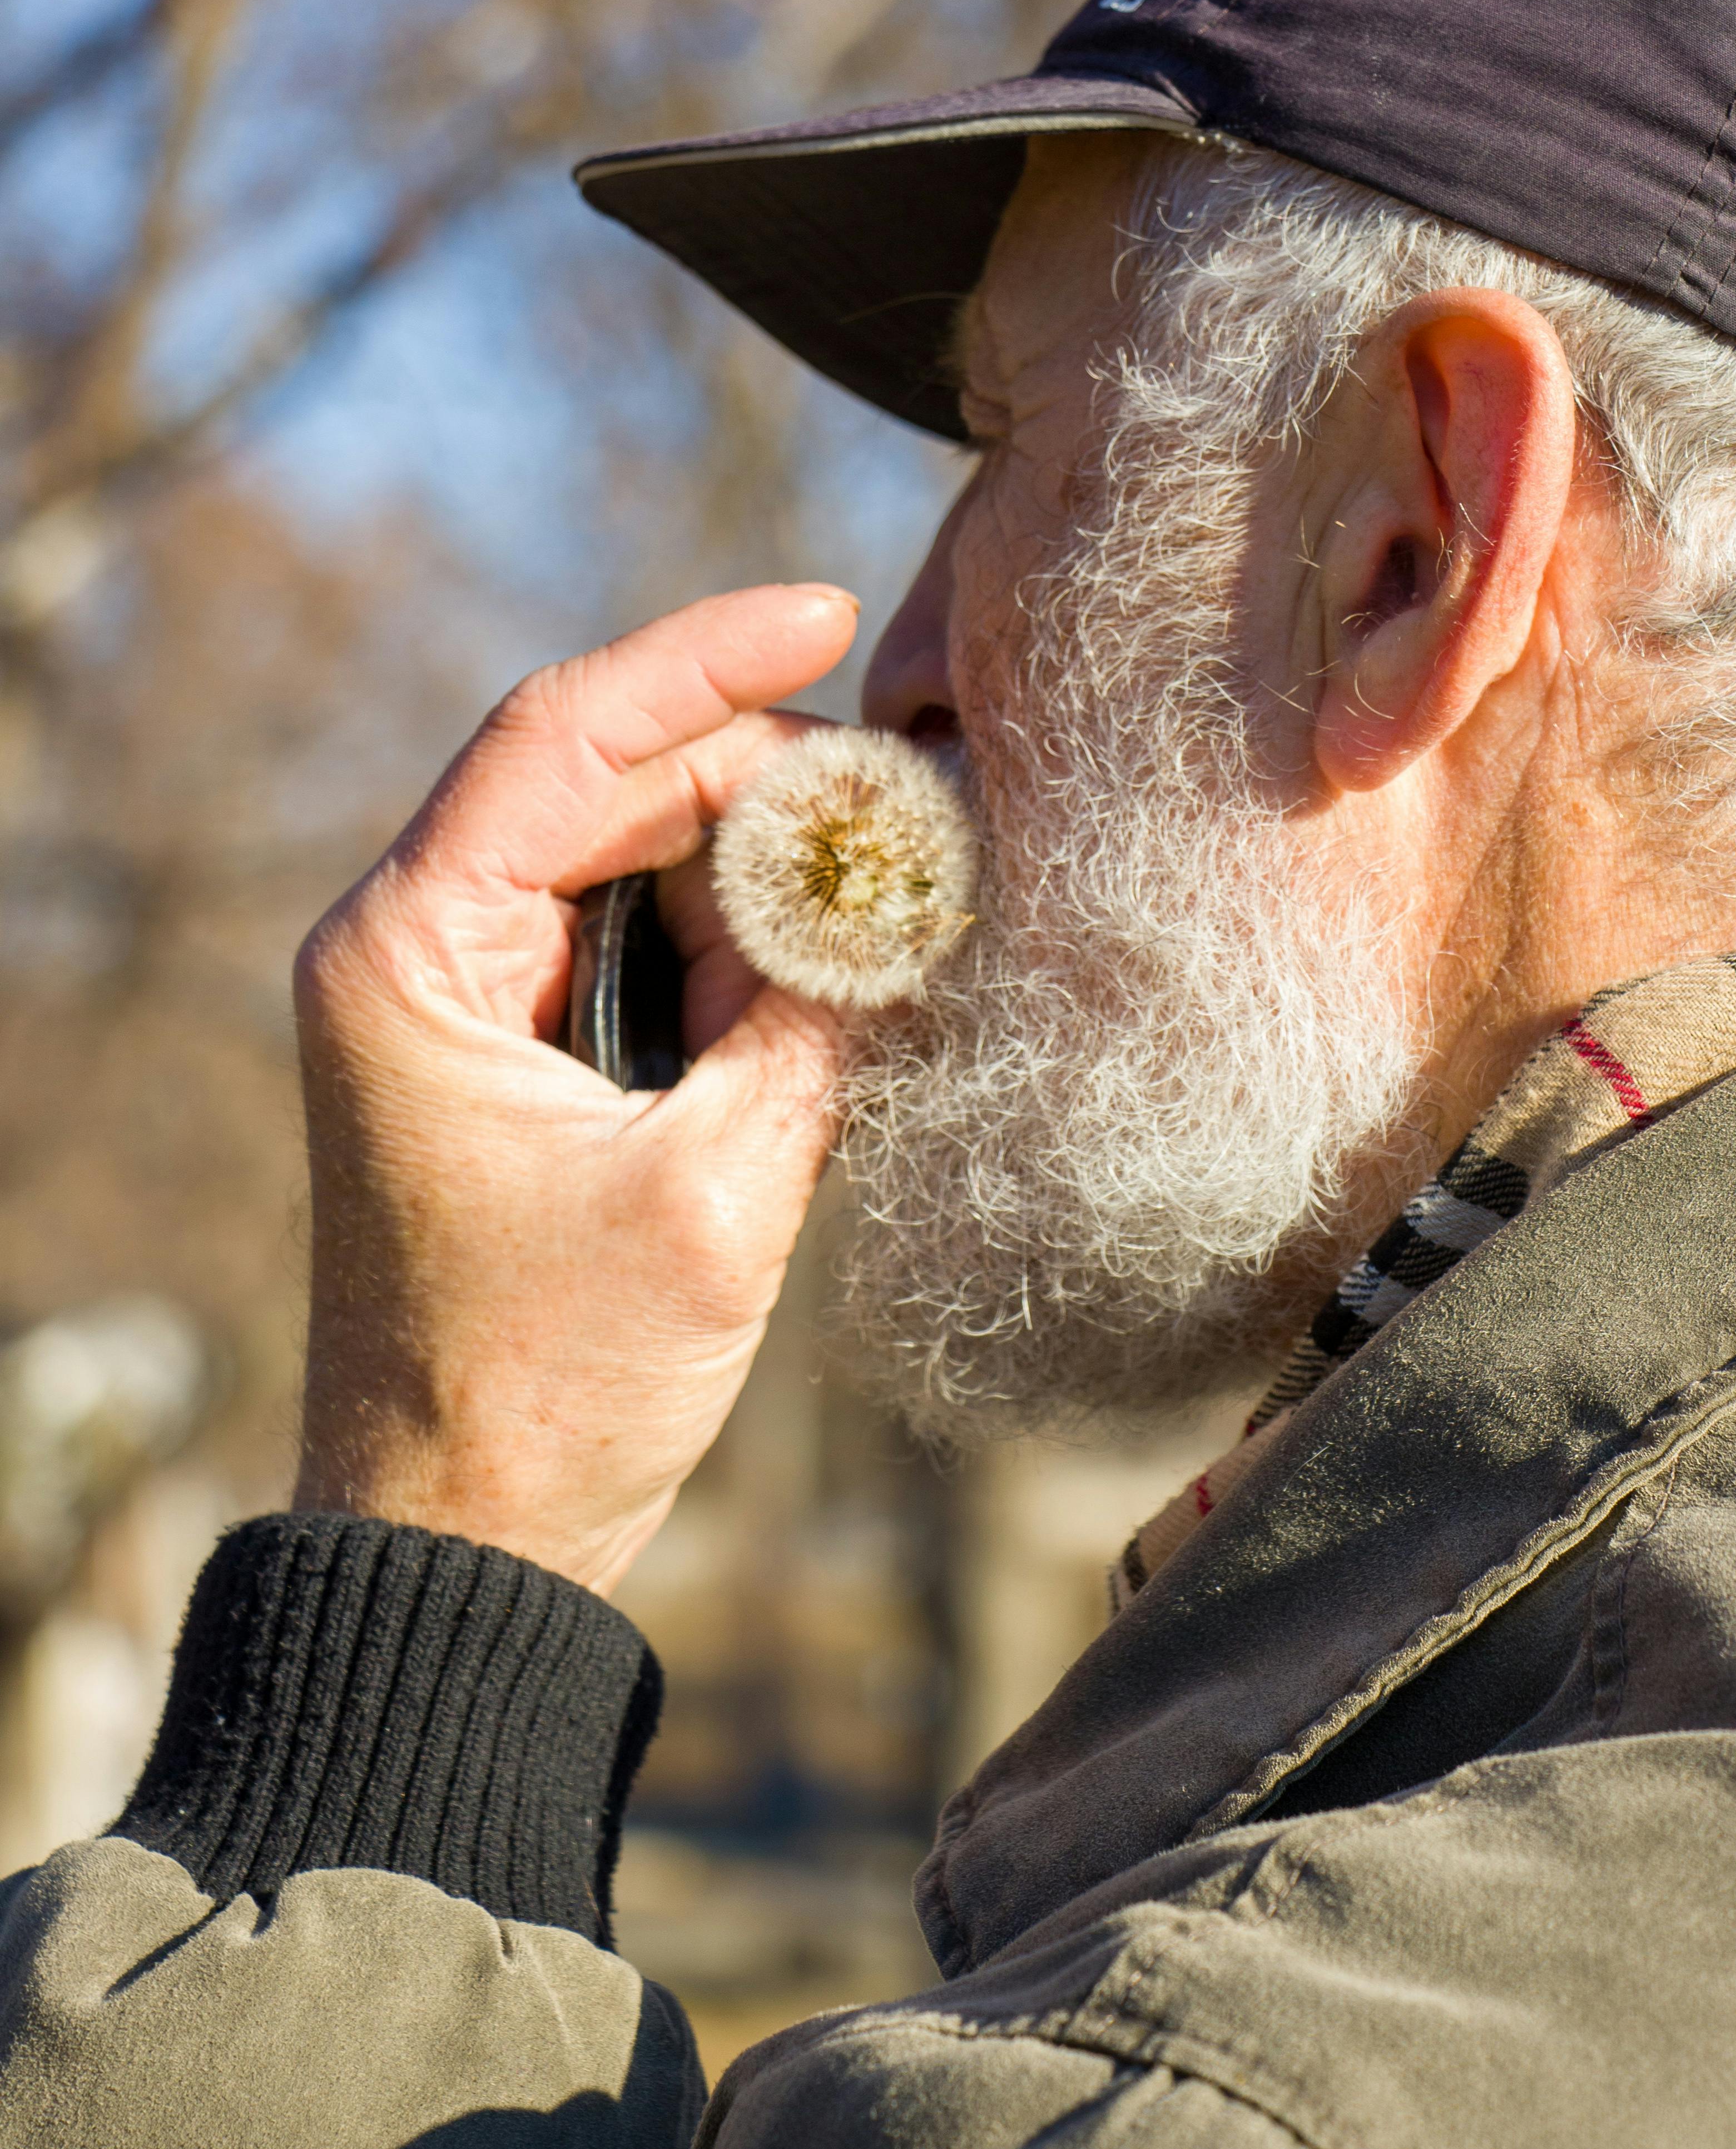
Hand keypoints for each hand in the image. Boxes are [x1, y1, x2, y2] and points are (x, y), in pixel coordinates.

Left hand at [291, 585, 858, 1595]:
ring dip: (759, 877)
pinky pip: (636, 946)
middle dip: (763, 786)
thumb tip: (900, 883)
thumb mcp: (721, 1192)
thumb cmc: (554, 1382)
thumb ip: (812, 1018)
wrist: (468, 1534)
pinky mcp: (516, 1050)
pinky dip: (731, 947)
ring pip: (636, 861)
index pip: (564, 736)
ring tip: (880, 918)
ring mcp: (466, 997)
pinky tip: (822, 978)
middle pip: (610, 786)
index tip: (824, 614)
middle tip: (909, 816)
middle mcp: (420, 949)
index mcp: (413, 955)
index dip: (703, 660)